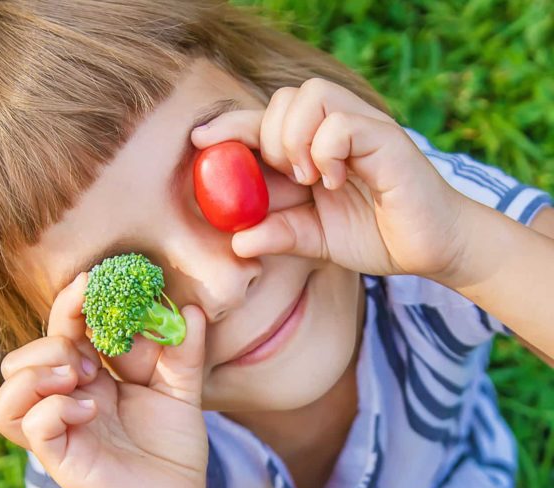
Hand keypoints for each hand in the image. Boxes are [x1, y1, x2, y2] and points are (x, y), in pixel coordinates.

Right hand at [0, 273, 207, 487]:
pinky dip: (52, 408)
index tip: (93, 282)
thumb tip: (194, 311)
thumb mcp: (183, 392)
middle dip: (54, 339)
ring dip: (39, 370)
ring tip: (81, 375)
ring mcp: (60, 429)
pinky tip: (88, 409)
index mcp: (93, 377)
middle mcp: (68, 399)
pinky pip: (31, 425)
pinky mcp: (60, 458)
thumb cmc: (174, 450)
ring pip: (10, 389)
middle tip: (92, 353)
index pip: (64, 331)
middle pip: (25, 354)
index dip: (72, 304)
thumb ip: (185, 353)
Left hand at [191, 78, 466, 281]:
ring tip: (309, 179)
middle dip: (267, 139)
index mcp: (311, 151)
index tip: (199, 143)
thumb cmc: (376, 236)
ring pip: (310, 97)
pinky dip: (328, 150)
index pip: (263, 123)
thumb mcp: (316, 240)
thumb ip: (279, 235)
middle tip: (284, 180)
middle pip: (282, 99)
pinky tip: (335, 181)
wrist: (430, 249)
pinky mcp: (385, 138)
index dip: (229, 127)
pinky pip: (342, 122)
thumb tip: (236, 241)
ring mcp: (360, 129)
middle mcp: (333, 131)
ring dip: (295, 139)